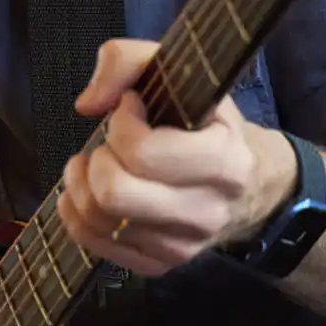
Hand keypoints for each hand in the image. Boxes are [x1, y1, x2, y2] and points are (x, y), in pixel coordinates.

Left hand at [54, 39, 299, 275]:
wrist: (249, 184)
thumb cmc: (206, 123)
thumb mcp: (181, 74)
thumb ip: (128, 60)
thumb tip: (87, 104)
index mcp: (224, 162)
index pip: (142, 153)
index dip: (122, 124)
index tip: (130, 108)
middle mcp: (207, 212)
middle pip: (114, 193)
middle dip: (98, 159)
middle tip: (111, 144)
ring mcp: (183, 245)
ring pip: (99, 219)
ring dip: (81, 183)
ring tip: (96, 162)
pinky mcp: (159, 264)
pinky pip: (94, 243)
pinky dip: (76, 211)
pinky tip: (89, 188)